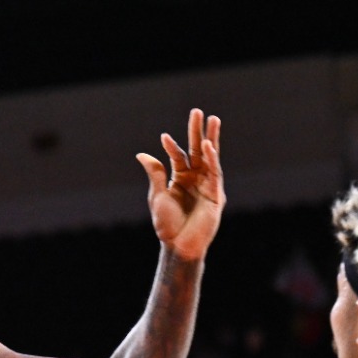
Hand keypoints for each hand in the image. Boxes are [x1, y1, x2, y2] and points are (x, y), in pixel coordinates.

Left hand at [137, 108, 224, 260]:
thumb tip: (141, 154)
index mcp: (181, 180)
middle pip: (198, 151)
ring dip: (211, 139)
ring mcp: (207, 186)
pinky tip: (209, 146)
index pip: (179, 157)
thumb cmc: (167, 225)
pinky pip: (215, 173)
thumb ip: (155, 173)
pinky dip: (212, 159)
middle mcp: (196, 180)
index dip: (172, 147)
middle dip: (198, 132)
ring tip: (212, 120)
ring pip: (210, 158)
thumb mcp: (158, 195)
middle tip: (199, 112)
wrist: (178, 245)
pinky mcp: (216, 195)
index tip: (164, 137)